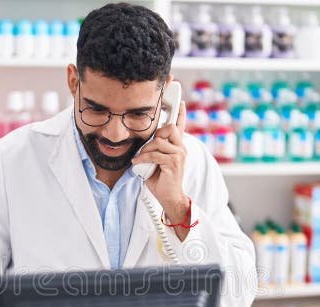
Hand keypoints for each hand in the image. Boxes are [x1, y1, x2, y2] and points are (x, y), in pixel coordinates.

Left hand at [132, 100, 190, 237]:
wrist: (168, 197)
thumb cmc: (159, 179)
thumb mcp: (154, 159)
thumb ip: (152, 147)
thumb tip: (143, 141)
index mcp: (177, 145)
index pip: (180, 123)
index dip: (180, 110)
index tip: (179, 96)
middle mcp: (181, 147)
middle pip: (169, 128)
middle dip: (154, 136)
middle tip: (145, 149)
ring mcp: (179, 155)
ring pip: (160, 141)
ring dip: (147, 150)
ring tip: (141, 159)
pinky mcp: (174, 163)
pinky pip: (156, 154)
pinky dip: (144, 159)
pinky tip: (138, 164)